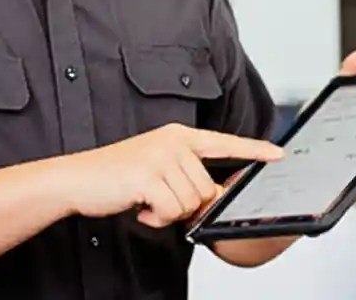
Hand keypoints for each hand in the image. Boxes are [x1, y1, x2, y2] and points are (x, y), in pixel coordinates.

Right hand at [60, 123, 282, 228]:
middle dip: (186, 204)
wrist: (78, 179)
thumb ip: (185, 176)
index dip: (253, 150)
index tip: (278, 153)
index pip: (224, 143)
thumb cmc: (117, 176)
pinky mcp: (149, 176)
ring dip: (169, 212)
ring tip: (146, 200)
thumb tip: (212, 197)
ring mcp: (161, 157)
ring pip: (191, 202)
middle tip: (159, 200)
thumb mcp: (157, 169)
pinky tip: (140, 207)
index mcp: (178, 136)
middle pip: (207, 188)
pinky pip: (173, 210)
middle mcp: (173, 142)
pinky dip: (156, 218)